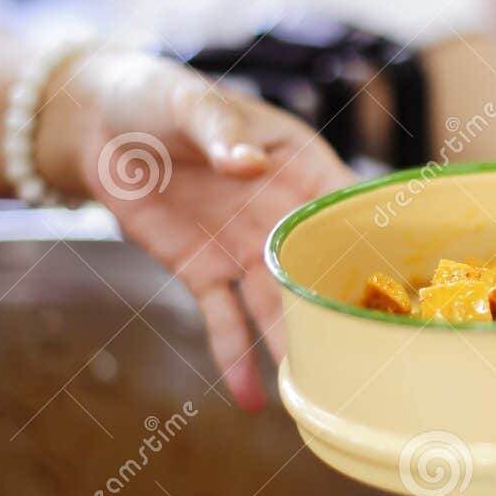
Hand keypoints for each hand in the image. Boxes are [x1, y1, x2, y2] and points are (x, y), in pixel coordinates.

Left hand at [37, 49, 355, 410]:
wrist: (97, 125)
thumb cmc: (159, 97)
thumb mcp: (191, 102)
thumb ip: (221, 131)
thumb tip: (246, 165)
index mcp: (299, 167)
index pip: (347, 209)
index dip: (372, 244)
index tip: (398, 285)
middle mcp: (283, 215)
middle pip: (320, 272)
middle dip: (338, 314)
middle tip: (363, 361)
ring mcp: (246, 249)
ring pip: (278, 307)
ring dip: (292, 348)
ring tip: (312, 393)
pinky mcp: (204, 273)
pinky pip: (224, 320)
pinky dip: (234, 359)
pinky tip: (252, 399)